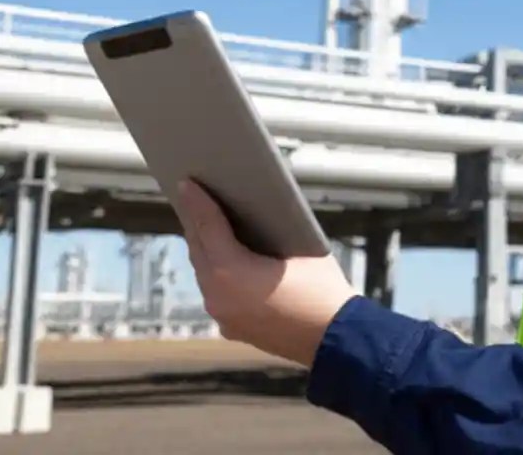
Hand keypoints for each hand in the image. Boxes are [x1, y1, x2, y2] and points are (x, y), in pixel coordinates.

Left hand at [173, 179, 357, 368]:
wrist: (336, 339)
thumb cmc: (323, 290)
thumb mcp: (300, 250)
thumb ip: (268, 234)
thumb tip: (253, 215)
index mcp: (231, 272)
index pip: (207, 227)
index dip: (197, 202)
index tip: (186, 183)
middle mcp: (218, 296)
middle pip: (199, 250)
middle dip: (196, 224)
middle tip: (194, 200)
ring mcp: (223, 316)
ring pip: (205, 274)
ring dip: (206, 250)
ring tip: (209, 228)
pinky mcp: (232, 328)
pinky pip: (218, 295)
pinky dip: (219, 275)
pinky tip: (228, 263)